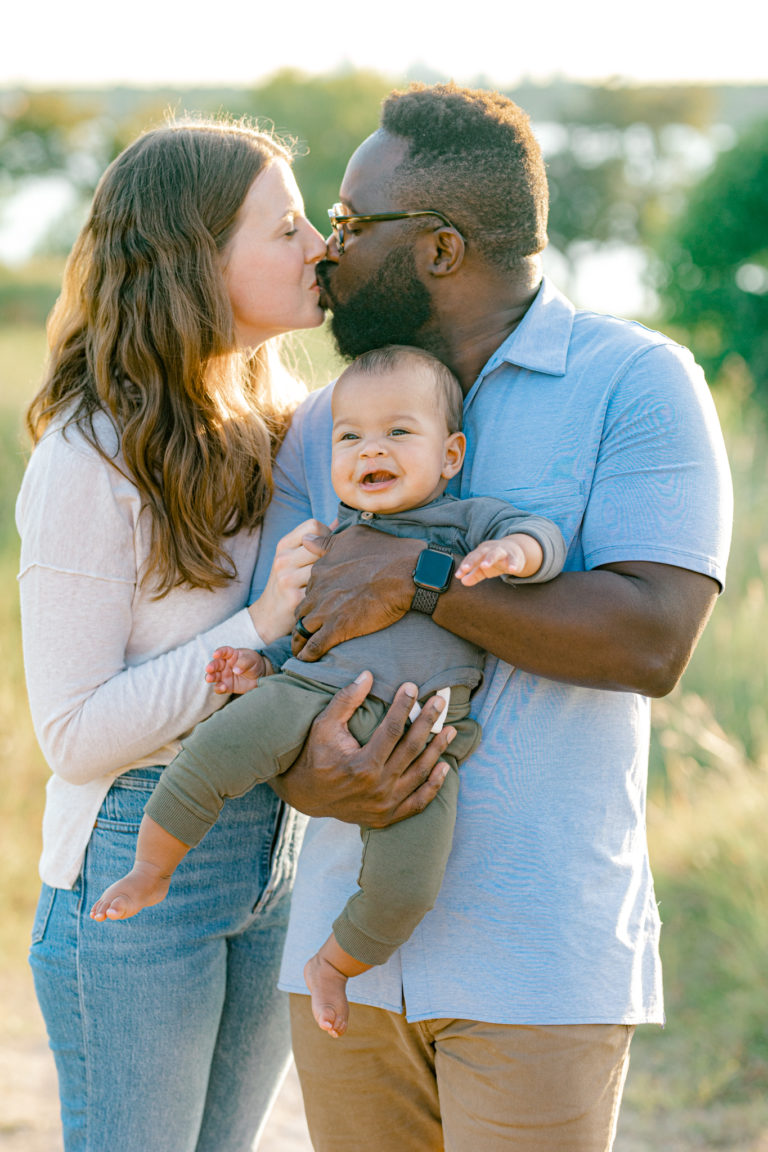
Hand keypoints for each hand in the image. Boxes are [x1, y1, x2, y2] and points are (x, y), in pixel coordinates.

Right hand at [205, 646, 268, 694]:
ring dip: (210, 677)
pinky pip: (220, 688)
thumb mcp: (252, 660)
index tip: (215, 654)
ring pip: (214, 676)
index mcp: (231, 655)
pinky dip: (219, 688)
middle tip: (208, 669)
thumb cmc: (254, 663)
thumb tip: (235, 670)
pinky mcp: (227, 686)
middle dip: (211, 666)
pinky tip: (223, 687)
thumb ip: (244, 663)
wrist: (260, 676)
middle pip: (216, 664)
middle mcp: (225, 665)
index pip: (224, 652)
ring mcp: (225, 676)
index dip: (219, 652)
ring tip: (209, 678)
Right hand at [249, 518, 330, 643]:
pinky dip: (329, 592)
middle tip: (336, 568)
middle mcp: (283, 559)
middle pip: (322, 546)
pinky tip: (329, 596)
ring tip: (333, 582)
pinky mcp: (295, 599)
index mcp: (283, 545)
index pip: (313, 525)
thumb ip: (316, 540)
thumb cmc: (287, 583)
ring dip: (333, 575)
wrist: (268, 616)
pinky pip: (322, 589)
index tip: (328, 549)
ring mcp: (287, 579)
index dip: (327, 535)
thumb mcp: (293, 557)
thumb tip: (341, 521)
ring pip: (324, 567)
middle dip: (333, 557)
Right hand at [269, 672, 454, 826]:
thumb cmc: (315, 755)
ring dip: (437, 750)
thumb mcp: (324, 725)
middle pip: (411, 749)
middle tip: (440, 702)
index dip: (404, 706)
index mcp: (361, 765)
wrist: (306, 795)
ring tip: (450, 729)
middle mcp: (377, 787)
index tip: (412, 687)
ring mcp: (384, 805)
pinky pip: (418, 802)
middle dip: (428, 722)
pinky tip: (444, 766)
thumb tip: (367, 675)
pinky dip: (433, 785)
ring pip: (419, 774)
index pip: (392, 730)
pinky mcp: (387, 816)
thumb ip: (346, 700)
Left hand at [291, 525, 422, 661]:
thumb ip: (327, 541)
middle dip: (300, 621)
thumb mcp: (353, 537)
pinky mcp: (338, 628)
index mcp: (321, 569)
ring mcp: (326, 610)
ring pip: (302, 629)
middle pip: (301, 610)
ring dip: (299, 641)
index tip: (313, 607)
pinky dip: (307, 655)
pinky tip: (306, 661)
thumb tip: (308, 539)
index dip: (310, 598)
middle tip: (303, 631)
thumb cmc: (386, 552)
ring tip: (299, 650)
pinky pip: (315, 646)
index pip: (307, 588)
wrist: (407, 573)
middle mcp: (318, 590)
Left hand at [454, 533, 541, 584]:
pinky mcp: (514, 556)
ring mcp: (503, 552)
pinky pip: (513, 560)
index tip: (458, 575)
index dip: (465, 565)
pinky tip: (512, 570)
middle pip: (480, 553)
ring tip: (484, 566)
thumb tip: (463, 581)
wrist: (516, 550)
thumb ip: (474, 574)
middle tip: (466, 568)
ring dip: (489, 559)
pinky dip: (513, 564)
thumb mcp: (484, 568)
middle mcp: (490, 549)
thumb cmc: (495, 560)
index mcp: (481, 551)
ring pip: (495, 553)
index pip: (471, 557)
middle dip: (473, 560)